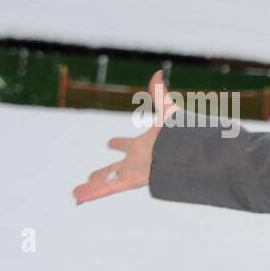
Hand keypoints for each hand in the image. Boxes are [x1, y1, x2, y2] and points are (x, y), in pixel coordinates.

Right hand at [73, 69, 173, 204]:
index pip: (128, 145)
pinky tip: (78, 198)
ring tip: (78, 192)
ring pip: (109, 180)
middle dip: (104, 171)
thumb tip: (158, 73)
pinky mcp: (132, 181)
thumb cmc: (183, 135)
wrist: (192, 155)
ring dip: (94, 185)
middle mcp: (138, 160)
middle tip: (91, 175)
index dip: (119, 144)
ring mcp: (134, 172)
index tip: (110, 143)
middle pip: (116, 167)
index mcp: (144, 146)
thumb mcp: (168, 113)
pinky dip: (93, 193)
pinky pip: (109, 188)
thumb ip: (160, 95)